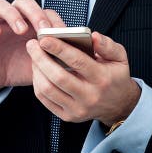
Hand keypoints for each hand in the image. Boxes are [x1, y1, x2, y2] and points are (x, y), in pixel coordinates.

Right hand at [0, 0, 64, 108]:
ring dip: (12, 14)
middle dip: (35, 12)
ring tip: (20, 29)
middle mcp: (13, 20)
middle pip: (23, 1)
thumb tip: (75, 56)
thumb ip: (54, 57)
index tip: (64, 35)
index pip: (45, 12)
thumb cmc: (19, 69)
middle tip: (43, 29)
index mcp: (31, 25)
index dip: (55, 21)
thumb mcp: (41, 65)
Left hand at [26, 31, 140, 125]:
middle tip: (32, 44)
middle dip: (41, 58)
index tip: (44, 38)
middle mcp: (90, 96)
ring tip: (33, 55)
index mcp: (102, 79)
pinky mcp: (68, 116)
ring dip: (36, 70)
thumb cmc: (115, 76)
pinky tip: (37, 70)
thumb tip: (93, 36)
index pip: (77, 61)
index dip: (58, 48)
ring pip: (48, 89)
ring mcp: (78, 109)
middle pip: (58, 77)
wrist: (118, 105)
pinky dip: (37, 83)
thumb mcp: (119, 58)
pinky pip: (45, 99)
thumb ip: (107, 45)